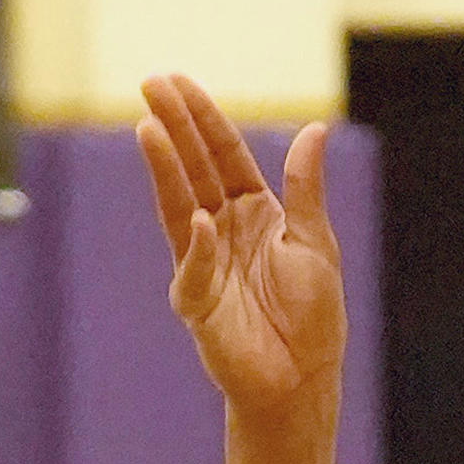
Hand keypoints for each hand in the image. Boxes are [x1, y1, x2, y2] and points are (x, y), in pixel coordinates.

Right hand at [137, 78, 346, 421]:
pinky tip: (203, 222)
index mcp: (253, 211)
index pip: (222, 155)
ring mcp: (204, 263)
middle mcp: (222, 230)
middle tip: (150, 84)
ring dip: (165, 169)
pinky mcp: (196, 303)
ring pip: (179, 207)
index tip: (177, 83)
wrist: (302, 380)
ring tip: (149, 128)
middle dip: (174, 126)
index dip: (202, 118)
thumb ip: (305, 187)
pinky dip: (200, 247)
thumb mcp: (314, 242)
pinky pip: (194, 269)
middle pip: (194, 169)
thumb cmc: (312, 317)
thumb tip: (314, 129)